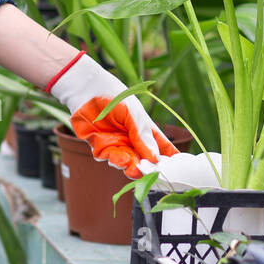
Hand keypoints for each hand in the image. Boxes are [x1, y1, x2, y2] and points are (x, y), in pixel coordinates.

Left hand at [46, 50, 177, 177]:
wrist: (85, 90)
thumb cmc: (114, 96)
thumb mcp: (133, 114)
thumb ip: (142, 136)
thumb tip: (156, 158)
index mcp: (145, 128)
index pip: (161, 146)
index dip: (169, 158)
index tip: (178, 169)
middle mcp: (132, 138)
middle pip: (144, 159)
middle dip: (148, 167)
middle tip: (151, 173)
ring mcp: (116, 143)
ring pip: (127, 162)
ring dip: (130, 166)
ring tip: (134, 167)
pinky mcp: (100, 146)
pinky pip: (109, 159)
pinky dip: (114, 160)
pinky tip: (116, 156)